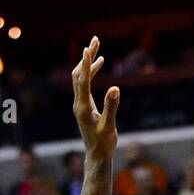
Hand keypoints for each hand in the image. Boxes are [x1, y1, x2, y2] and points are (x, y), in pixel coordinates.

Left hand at [72, 37, 118, 159]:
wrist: (97, 154)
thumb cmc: (104, 143)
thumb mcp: (109, 126)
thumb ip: (111, 107)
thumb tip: (115, 88)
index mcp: (83, 107)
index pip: (82, 81)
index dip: (86, 64)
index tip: (88, 49)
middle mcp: (78, 102)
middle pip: (79, 73)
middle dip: (87, 56)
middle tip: (95, 40)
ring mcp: (80, 102)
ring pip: (80, 76)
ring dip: (89, 61)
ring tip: (97, 46)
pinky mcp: (84, 103)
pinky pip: (85, 82)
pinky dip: (91, 71)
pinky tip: (101, 63)